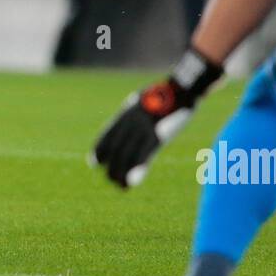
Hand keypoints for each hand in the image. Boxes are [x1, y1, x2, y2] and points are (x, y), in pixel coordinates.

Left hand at [90, 49, 222, 188]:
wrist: (181, 89)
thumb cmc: (164, 95)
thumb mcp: (144, 101)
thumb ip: (135, 113)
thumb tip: (130, 117)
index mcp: (125, 114)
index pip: (107, 136)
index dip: (99, 151)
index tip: (94, 163)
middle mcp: (130, 123)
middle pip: (115, 149)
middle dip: (112, 166)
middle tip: (112, 179)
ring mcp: (142, 130)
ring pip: (127, 156)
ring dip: (122, 173)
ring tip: (121, 186)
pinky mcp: (157, 137)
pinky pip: (144, 156)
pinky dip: (138, 171)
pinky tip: (132, 183)